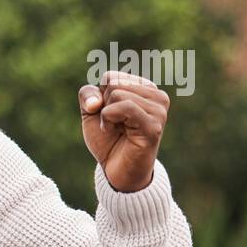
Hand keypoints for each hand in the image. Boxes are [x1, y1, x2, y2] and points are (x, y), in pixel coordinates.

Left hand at [78, 70, 169, 191]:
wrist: (116, 170)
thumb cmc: (107, 139)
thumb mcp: (91, 112)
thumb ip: (87, 94)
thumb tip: (96, 102)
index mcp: (145, 88)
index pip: (111, 76)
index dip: (100, 98)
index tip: (110, 115)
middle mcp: (157, 96)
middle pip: (114, 83)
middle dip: (104, 106)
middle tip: (114, 124)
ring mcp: (159, 110)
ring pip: (117, 94)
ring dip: (106, 115)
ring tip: (117, 130)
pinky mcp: (154, 125)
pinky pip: (125, 107)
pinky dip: (109, 120)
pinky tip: (116, 132)